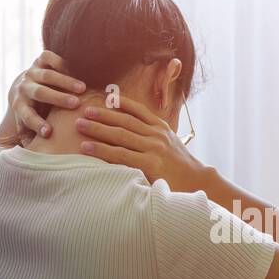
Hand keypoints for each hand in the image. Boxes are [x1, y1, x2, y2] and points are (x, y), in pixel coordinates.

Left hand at [3, 50, 84, 143]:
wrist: (24, 85)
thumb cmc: (33, 112)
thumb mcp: (28, 126)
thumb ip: (32, 139)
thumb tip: (36, 157)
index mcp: (21, 107)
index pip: (27, 116)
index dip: (37, 124)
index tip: (49, 133)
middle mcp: (25, 89)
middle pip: (39, 93)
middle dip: (57, 98)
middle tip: (75, 104)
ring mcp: (32, 73)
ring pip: (47, 75)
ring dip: (65, 81)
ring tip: (83, 89)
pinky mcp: (39, 60)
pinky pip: (47, 58)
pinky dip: (60, 62)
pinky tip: (75, 70)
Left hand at [76, 95, 209, 192]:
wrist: (198, 182)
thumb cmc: (181, 167)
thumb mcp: (171, 145)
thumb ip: (155, 138)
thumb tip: (137, 135)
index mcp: (161, 128)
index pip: (138, 110)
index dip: (121, 102)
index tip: (106, 96)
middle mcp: (156, 135)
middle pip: (124, 121)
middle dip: (102, 115)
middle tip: (83, 111)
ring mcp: (153, 148)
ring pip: (119, 135)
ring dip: (97, 129)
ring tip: (79, 125)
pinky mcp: (150, 163)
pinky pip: (120, 154)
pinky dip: (101, 149)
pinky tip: (87, 147)